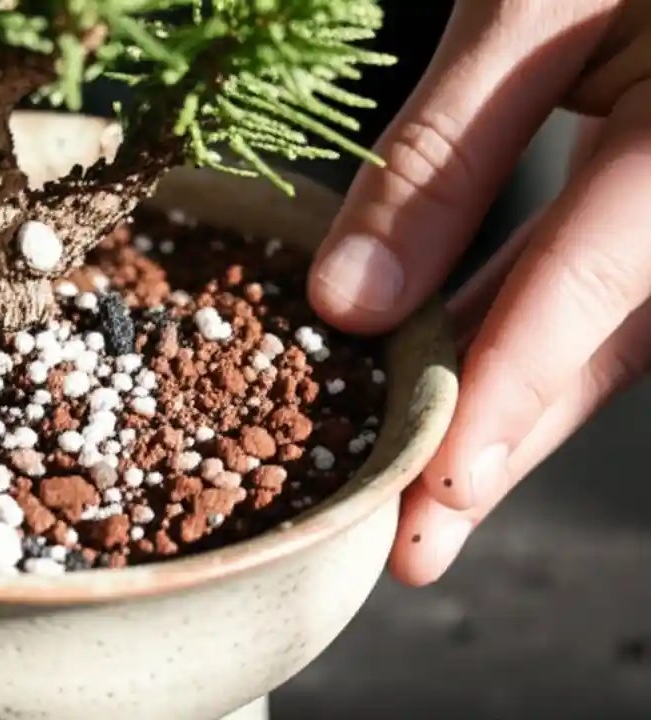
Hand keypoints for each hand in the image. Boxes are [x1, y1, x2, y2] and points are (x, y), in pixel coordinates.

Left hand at [307, 0, 650, 584]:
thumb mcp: (533, 2)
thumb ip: (445, 147)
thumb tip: (349, 304)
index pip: (597, 279)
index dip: (510, 385)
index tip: (436, 486)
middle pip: (609, 339)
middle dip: (506, 443)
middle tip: (416, 547)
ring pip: (610, 330)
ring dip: (509, 410)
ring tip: (423, 497)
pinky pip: (604, 289)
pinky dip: (524, 340)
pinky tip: (451, 384)